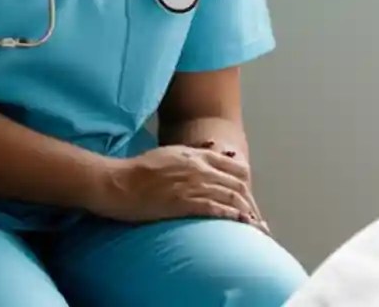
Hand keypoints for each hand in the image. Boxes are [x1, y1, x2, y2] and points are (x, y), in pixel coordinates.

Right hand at [87, 145, 268, 232]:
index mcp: (197, 156)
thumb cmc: (139, 170)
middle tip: (260, 220)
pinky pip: (215, 208)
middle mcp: (200, 168)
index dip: (248, 183)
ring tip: (257, 229)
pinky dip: (232, 216)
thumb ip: (194, 152)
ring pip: (231, 196)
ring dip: (248, 213)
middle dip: (252, 203)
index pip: (236, 166)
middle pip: (238, 183)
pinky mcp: (184, 202)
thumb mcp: (171, 152)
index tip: (252, 198)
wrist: (118, 182)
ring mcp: (193, 184)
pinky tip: (241, 225)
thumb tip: (214, 149)